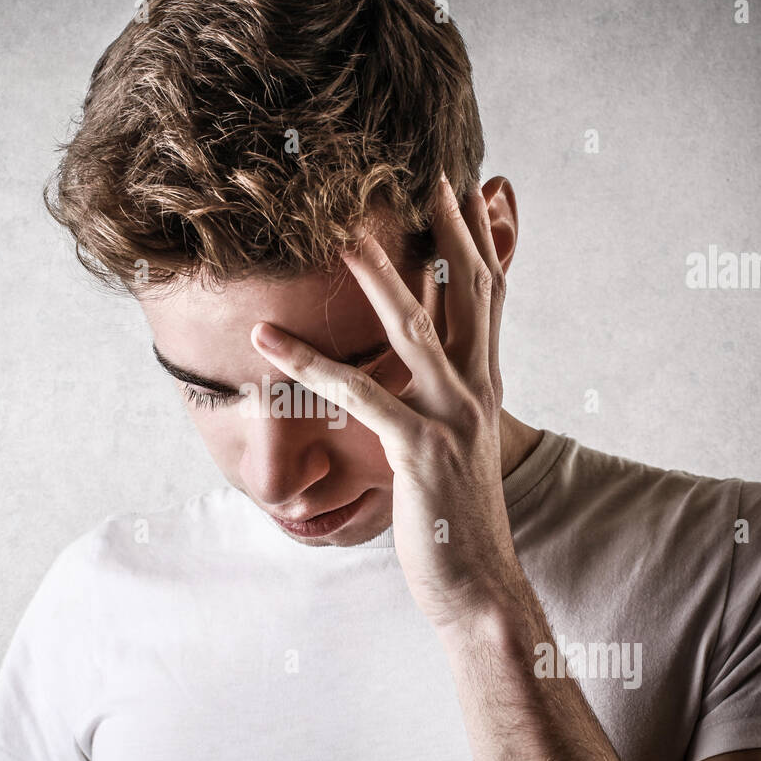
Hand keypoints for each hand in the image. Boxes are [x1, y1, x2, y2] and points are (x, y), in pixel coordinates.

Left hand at [250, 173, 515, 630]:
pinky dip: (309, 362)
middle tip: (428, 173)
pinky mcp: (420, 450)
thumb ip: (439, 401)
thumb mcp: (455, 449)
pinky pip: (360, 393)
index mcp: (485, 387)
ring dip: (375, 276)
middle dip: (448, 229)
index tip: (468, 188)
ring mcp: (452, 418)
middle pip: (468, 292)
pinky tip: (269, 339)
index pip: (491, 296)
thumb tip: (415, 373)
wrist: (480, 587)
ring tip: (340, 234)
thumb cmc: (457, 521)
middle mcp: (477, 392)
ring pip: (412, 329)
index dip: (481, 240)